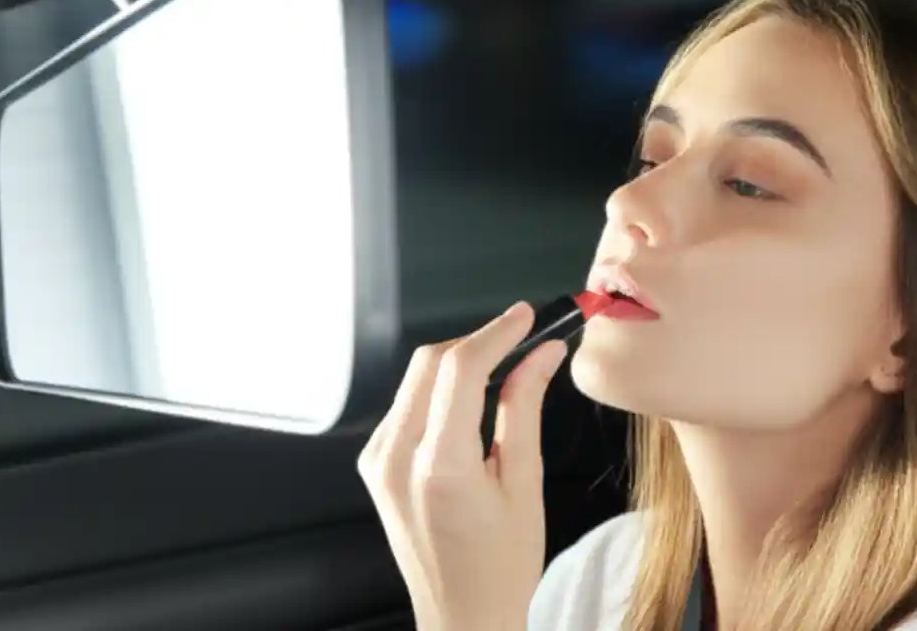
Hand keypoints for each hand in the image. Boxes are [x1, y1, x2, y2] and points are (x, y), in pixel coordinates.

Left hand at [356, 300, 568, 630]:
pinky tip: (468, 401)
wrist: (462, 616)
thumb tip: (542, 354)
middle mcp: (396, 459)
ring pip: (414, 380)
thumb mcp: (525, 483)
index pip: (461, 368)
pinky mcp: (374, 466)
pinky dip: (437, 391)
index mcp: (439, 466)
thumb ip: (525, 408)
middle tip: (519, 338)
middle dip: (476, 342)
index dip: (497, 332)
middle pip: (430, 363)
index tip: (525, 315)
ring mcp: (378, 462)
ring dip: (457, 364)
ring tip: (502, 368)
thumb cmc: (501, 566)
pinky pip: (405, 405)